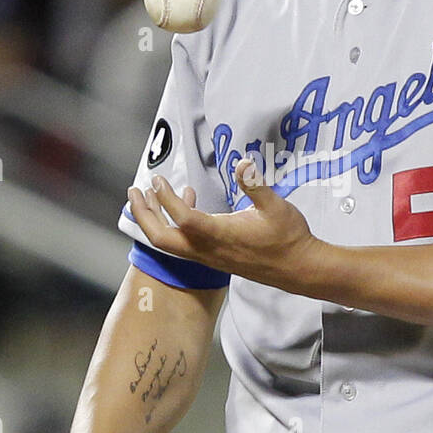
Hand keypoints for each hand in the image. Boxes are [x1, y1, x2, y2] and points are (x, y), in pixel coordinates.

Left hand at [127, 157, 322, 292]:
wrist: (298, 269)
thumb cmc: (289, 238)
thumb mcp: (276, 207)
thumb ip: (256, 185)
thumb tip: (243, 162)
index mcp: (221, 235)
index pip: (183, 218)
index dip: (166, 199)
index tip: (158, 180)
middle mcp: (209, 250)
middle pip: (162, 239)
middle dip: (143, 215)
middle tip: (134, 192)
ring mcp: (209, 257)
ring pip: (170, 243)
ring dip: (154, 220)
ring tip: (148, 196)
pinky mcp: (213, 258)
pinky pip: (183, 243)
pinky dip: (173, 224)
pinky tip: (187, 201)